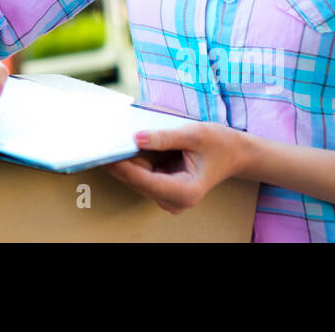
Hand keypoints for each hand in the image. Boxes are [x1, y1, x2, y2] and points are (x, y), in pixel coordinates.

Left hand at [104, 123, 248, 213]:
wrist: (235, 153)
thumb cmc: (219, 144)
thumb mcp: (194, 135)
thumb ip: (164, 137)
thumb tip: (135, 138)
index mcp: (185, 192)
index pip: (145, 181)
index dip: (123, 167)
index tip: (105, 153)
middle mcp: (174, 200)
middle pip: (137, 181)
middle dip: (120, 161)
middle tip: (99, 141)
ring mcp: (167, 197)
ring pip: (136, 178)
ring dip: (125, 159)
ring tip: (112, 138)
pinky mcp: (163, 189)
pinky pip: (142, 174)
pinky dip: (134, 159)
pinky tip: (126, 144)